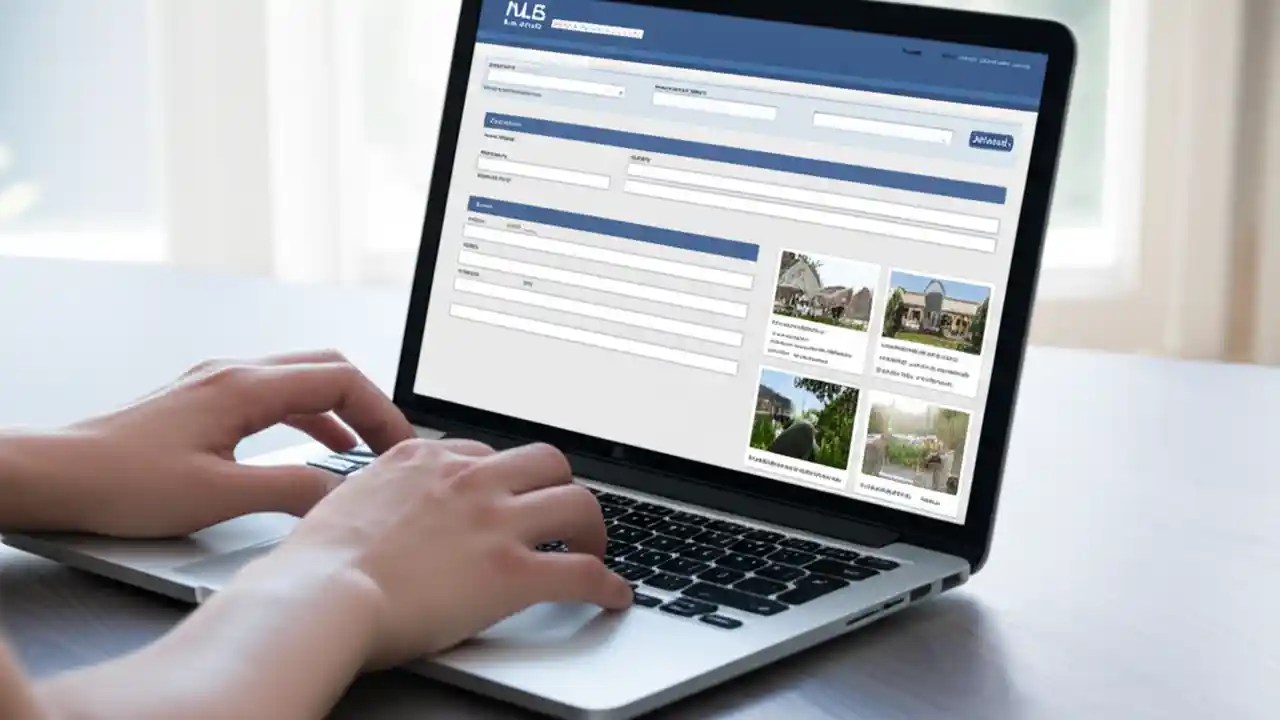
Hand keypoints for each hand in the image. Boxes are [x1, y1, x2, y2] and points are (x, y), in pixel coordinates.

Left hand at [15, 350, 414, 537]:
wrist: (56, 476)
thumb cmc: (123, 483)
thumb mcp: (219, 495)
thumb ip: (291, 489)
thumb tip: (342, 492)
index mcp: (245, 387)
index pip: (342, 379)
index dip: (383, 412)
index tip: (401, 447)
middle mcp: (234, 373)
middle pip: (327, 368)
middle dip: (368, 403)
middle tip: (391, 445)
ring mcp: (216, 383)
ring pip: (300, 379)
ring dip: (339, 409)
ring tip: (363, 449)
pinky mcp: (203, 401)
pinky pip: (274, 396)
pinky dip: (307, 416)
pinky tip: (314, 445)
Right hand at [272, 439, 633, 665]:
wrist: (318, 596)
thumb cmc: (314, 565)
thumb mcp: (343, 502)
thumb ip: (377, 497)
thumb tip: (376, 509)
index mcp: (424, 458)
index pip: (485, 454)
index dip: (503, 480)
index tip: (507, 498)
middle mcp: (467, 479)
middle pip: (544, 462)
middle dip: (559, 488)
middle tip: (562, 516)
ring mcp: (494, 521)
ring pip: (577, 503)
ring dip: (593, 528)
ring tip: (594, 549)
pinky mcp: (512, 571)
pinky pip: (583, 571)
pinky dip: (607, 585)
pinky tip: (613, 596)